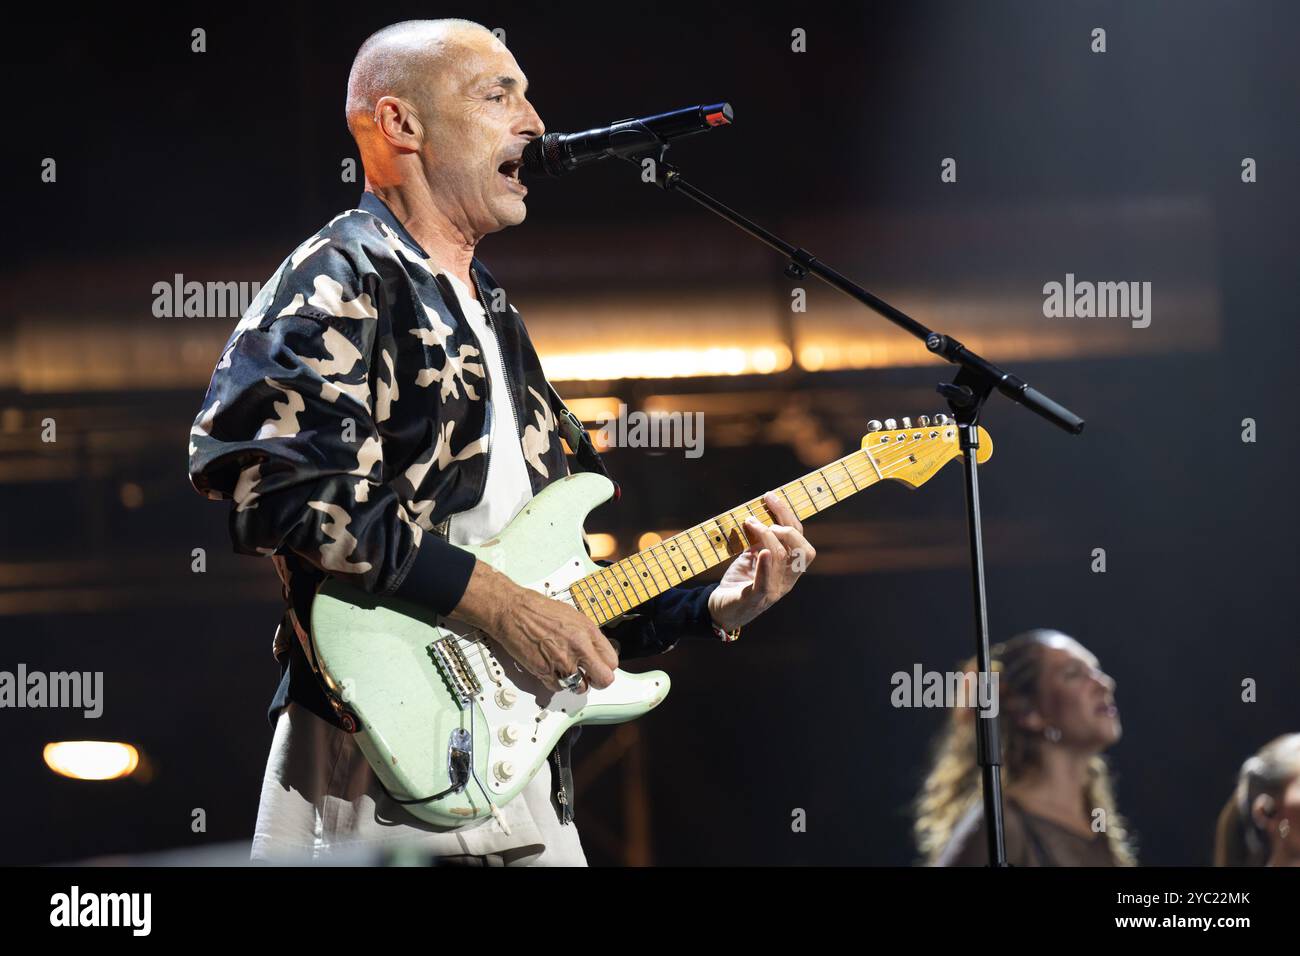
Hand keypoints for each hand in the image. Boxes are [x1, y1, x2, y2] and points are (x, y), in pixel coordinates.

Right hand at [453, 561, 618, 693]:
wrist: (512, 610)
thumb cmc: (538, 610)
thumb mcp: (573, 616)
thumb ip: (588, 636)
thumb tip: (596, 651)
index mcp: (588, 632)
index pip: (611, 662)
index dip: (605, 666)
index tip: (599, 666)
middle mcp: (578, 648)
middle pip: (603, 680)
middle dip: (597, 680)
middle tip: (589, 676)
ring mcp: (561, 661)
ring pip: (580, 688)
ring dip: (574, 683)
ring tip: (566, 671)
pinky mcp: (544, 671)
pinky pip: (557, 687)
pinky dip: (555, 682)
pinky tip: (550, 669)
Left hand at [708, 490, 815, 631]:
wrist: (721, 609)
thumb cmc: (740, 579)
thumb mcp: (753, 555)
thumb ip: (761, 539)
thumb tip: (758, 514)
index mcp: (790, 568)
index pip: (800, 539)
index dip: (789, 516)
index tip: (771, 497)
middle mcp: (787, 580)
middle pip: (801, 548)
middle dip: (785, 522)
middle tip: (764, 509)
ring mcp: (773, 591)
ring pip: (782, 558)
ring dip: (767, 535)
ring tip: (751, 523)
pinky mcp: (755, 599)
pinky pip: (765, 583)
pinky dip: (765, 566)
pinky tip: (762, 551)